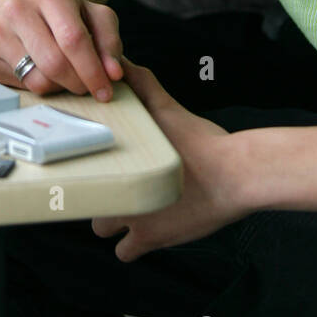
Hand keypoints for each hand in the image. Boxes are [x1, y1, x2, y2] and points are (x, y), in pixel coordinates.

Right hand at [0, 0, 123, 100]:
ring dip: (58, 86)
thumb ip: (110, 41)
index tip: (106, 91)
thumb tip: (113, 74)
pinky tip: (39, 69)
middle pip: (54, 64)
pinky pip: (18, 86)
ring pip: (37, 80)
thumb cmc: (62, 9)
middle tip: (86, 85)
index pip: (74, 40)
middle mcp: (17, 8)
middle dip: (77, 82)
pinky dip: (36, 85)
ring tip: (63, 73)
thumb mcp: (93, 14)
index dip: (93, 71)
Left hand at [91, 59, 245, 260]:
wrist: (235, 174)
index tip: (101, 166)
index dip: (90, 168)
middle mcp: (119, 191)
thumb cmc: (203, 143)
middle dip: (104, 195)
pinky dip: (134, 246)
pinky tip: (147, 228)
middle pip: (91, 198)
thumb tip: (125, 62)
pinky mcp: (153, 240)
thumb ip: (144, 86)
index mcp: (121, 160)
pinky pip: (126, 253)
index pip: (82, 169)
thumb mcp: (168, 108)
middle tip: (120, 185)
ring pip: (103, 229)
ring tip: (133, 207)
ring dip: (116, 222)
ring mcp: (134, 219)